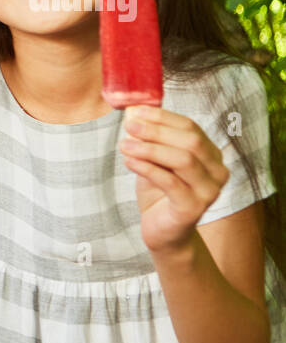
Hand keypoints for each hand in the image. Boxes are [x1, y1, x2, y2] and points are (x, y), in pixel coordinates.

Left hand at [119, 105, 229, 254]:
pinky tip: (129, 161)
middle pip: (190, 141)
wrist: (162, 231)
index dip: (163, 117)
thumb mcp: (156, 162)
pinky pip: (170, 182)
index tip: (135, 111)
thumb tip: (133, 113)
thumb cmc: (159, 193)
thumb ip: (151, 141)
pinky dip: (147, 168)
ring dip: (150, 149)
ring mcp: (209, 191)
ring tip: (124, 145)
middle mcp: (217, 171)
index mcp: (211, 155)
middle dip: (157, 130)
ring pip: (183, 160)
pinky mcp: (194, 208)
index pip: (190, 127)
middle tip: (129, 125)